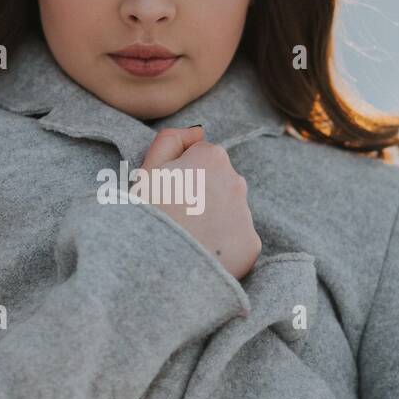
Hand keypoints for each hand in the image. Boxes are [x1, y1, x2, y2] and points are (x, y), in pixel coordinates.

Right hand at [136, 125, 261, 280]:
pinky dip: (222, 247)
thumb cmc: (147, 215)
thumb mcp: (148, 169)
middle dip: (203, 196)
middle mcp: (237, 181)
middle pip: (219, 185)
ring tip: (188, 238)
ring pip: (230, 213)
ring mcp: (246, 214)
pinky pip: (237, 241)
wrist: (154, 266)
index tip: (170, 195)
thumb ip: (172, 139)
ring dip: (214, 221)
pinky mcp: (251, 245)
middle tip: (178, 219)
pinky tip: (202, 254)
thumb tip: (198, 132)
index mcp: (212, 157)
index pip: (202, 160)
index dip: (182, 176)